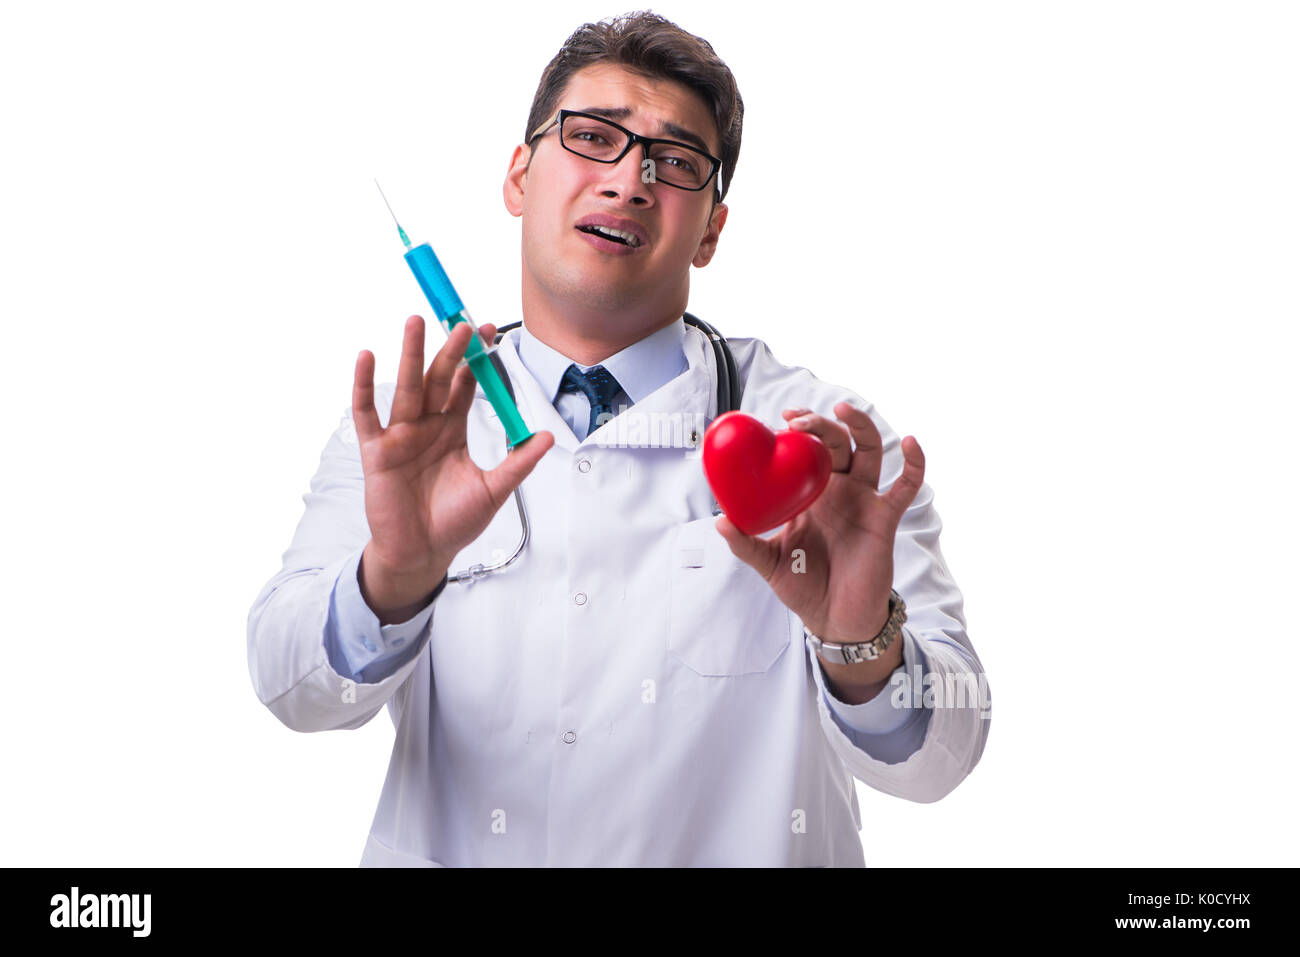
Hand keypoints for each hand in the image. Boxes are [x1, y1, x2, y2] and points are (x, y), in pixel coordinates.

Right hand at [352, 316, 553, 613]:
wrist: (422, 553)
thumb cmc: (454, 521)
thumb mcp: (494, 489)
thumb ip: (518, 462)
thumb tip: (548, 438)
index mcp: (453, 430)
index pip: (465, 386)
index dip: (476, 361)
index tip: (489, 333)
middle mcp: (427, 426)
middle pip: (438, 379)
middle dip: (450, 352)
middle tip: (461, 323)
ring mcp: (400, 436)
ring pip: (406, 387)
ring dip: (410, 355)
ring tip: (414, 322)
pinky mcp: (376, 451)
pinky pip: (368, 414)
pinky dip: (364, 387)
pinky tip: (366, 358)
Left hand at [715, 402, 923, 662]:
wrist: (834, 618)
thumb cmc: (803, 587)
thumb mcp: (767, 563)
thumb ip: (745, 544)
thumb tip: (720, 522)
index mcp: (810, 493)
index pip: (807, 450)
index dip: (801, 429)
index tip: (784, 418)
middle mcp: (838, 490)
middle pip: (836, 443)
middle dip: (820, 425)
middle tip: (798, 422)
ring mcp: (863, 500)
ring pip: (869, 451)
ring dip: (860, 426)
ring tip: (844, 410)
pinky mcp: (884, 518)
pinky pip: (906, 486)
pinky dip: (914, 463)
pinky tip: (909, 442)